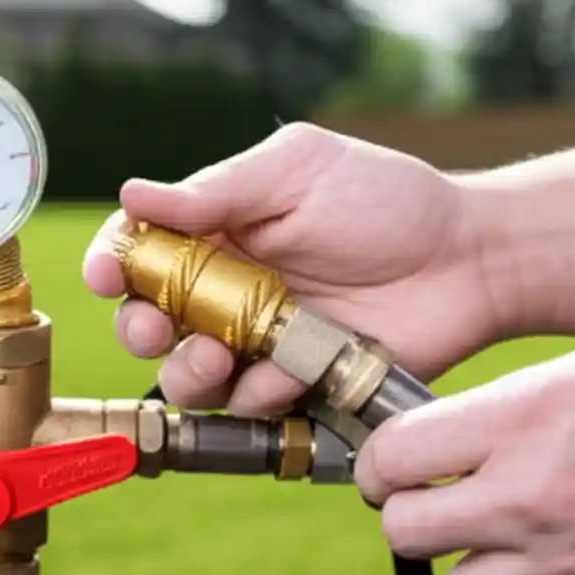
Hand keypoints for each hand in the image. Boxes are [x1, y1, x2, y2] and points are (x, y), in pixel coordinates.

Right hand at [83, 122, 505, 414]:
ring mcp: (254, 340)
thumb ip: (217, 190)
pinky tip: (288, 371)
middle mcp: (223, 289)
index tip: (105, 275)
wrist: (468, 261)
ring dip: (187, 371)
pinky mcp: (291, 383)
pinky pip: (249, 402)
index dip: (112, 263)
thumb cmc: (385, 199)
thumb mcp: (298, 171)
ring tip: (215, 356)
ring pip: (188, 373)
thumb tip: (132, 194)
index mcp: (215, 229)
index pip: (140, 248)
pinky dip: (258, 391)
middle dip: (139, 328)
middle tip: (156, 328)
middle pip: (147, 320)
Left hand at [355, 326, 574, 574]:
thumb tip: (455, 425)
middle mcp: (532, 499)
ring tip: (519, 525)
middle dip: (413, 513)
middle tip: (438, 496)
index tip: (393, 460)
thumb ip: (517, 401)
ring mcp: (574, 562)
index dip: (382, 460)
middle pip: (405, 532)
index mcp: (522, 422)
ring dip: (482, 559)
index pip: (391, 457)